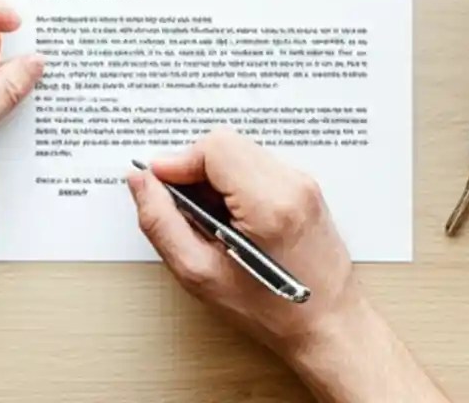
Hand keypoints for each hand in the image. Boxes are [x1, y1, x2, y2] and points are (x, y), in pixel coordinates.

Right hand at [126, 128, 359, 355]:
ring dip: (213, 178)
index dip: (177, 162)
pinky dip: (234, 184)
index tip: (159, 184)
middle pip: (225, 144)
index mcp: (270, 204)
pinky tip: (231, 219)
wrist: (328, 324)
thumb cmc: (273, 311)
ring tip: (210, 220)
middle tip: (184, 210)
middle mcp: (292, 184)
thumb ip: (161, 222)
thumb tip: (141, 183)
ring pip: (239, 153)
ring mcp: (303, 183)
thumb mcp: (200, 273)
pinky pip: (256, 166)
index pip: (213, 147)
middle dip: (193, 170)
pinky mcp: (305, 187)